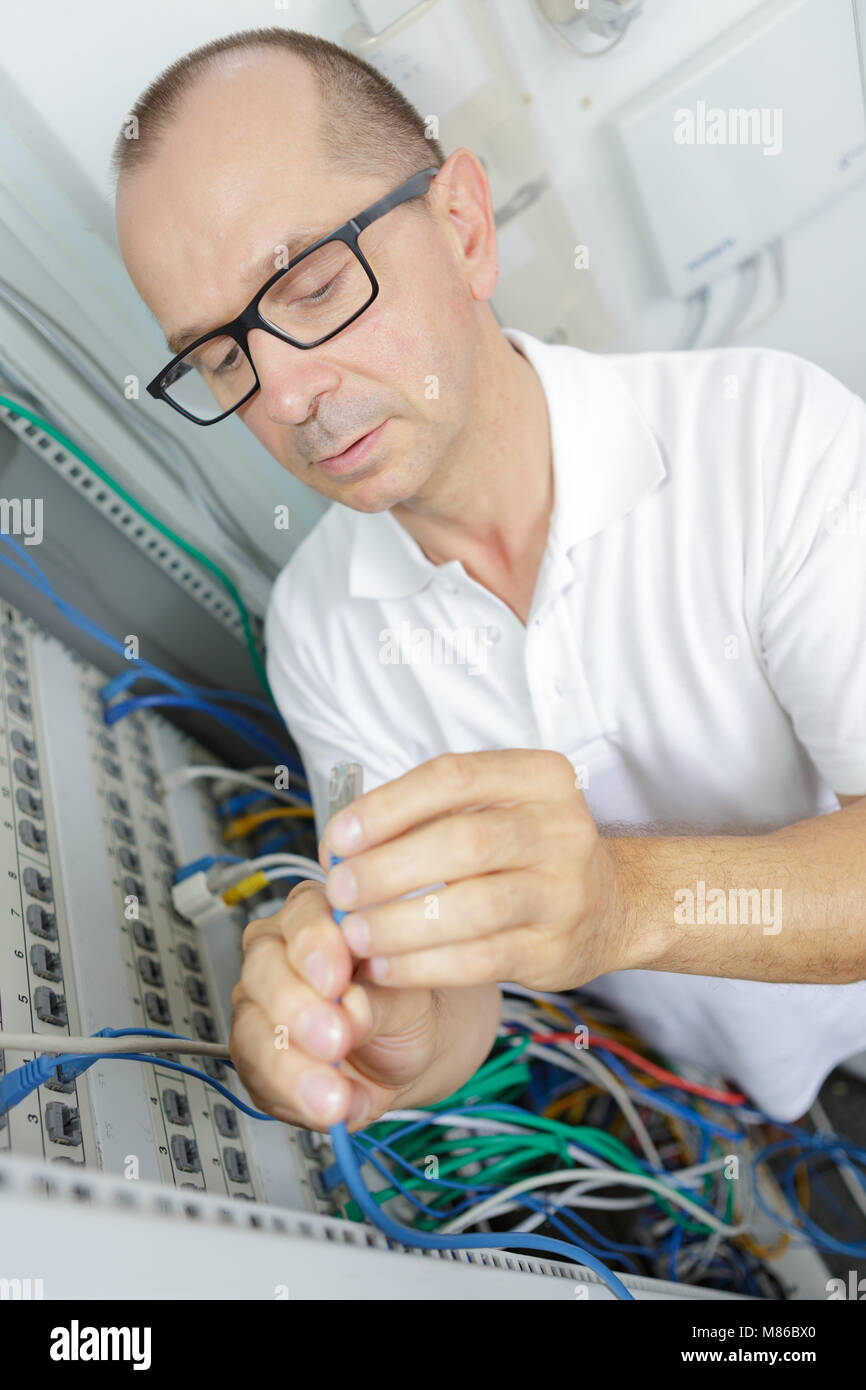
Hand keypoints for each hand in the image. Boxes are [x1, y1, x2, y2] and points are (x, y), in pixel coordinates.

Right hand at [229, 880, 443, 1131]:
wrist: (406, 1051)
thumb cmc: (405, 1004)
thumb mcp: (410, 994)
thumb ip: (382, 997)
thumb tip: (352, 1007)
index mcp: (320, 917)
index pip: (303, 915)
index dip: (314, 946)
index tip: (336, 979)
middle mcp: (280, 953)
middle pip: (264, 968)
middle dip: (299, 1009)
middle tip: (334, 1039)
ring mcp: (261, 1005)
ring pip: (254, 1029)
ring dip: (293, 1067)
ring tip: (334, 1095)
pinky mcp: (257, 1056)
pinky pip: (259, 1075)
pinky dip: (295, 1096)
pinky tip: (329, 1106)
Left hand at [319, 750, 638, 992]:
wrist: (612, 905)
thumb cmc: (527, 850)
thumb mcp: (495, 808)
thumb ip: (428, 816)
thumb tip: (342, 845)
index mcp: (539, 776)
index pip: (453, 777)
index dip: (387, 807)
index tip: (339, 836)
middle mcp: (561, 828)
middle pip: (462, 842)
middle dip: (388, 868)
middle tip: (339, 890)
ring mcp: (565, 891)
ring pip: (472, 907)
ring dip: (400, 923)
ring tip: (354, 934)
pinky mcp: (556, 949)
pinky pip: (480, 960)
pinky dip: (424, 965)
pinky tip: (386, 966)